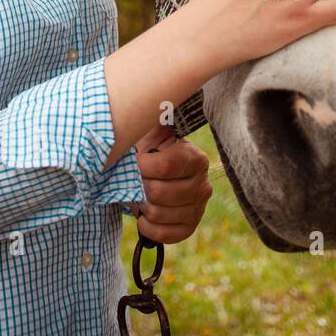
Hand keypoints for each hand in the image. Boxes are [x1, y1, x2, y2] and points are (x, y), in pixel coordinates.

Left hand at [127, 120, 211, 243]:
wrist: (150, 174)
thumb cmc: (147, 150)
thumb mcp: (150, 131)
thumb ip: (151, 117)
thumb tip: (149, 100)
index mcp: (195, 158)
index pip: (166, 166)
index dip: (144, 166)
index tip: (133, 161)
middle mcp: (202, 184)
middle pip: (160, 193)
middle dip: (139, 187)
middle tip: (133, 180)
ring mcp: (198, 208)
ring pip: (161, 215)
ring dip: (142, 206)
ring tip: (138, 195)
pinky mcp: (189, 227)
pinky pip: (166, 235)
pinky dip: (148, 227)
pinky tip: (143, 214)